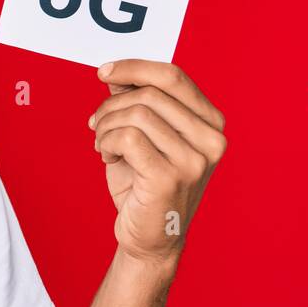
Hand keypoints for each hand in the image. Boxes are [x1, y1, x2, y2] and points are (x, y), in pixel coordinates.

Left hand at [88, 60, 226, 265]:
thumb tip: (115, 74)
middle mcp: (211, 139)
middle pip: (150, 94)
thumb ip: (135, 103)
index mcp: (210, 123)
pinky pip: (128, 138)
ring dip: (106, 126)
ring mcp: (194, 160)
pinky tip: (106, 157)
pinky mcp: (170, 177)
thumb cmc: (146, 186)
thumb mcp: (143, 137)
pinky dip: (107, 142)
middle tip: (96, 126)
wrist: (151, 239)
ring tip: (102, 145)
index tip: (104, 72)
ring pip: (137, 114)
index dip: (134, 68)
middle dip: (112, 106)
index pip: (173, 77)